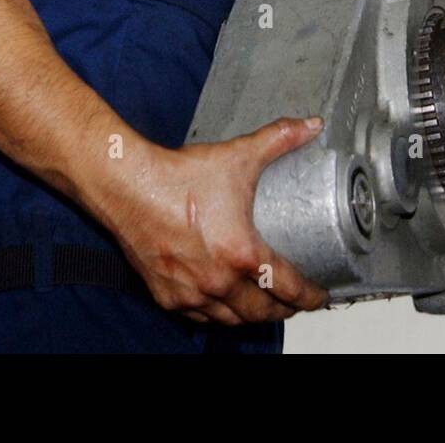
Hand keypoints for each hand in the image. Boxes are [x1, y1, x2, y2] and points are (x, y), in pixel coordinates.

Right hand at [95, 116, 329, 326]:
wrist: (127, 187)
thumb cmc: (177, 178)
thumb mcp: (239, 155)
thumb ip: (279, 139)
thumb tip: (311, 125)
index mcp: (241, 254)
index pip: (286, 287)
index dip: (308, 296)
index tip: (318, 297)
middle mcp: (217, 282)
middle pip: (260, 313)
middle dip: (282, 311)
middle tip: (293, 304)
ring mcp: (189, 292)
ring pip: (229, 320)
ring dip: (250, 317)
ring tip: (262, 307)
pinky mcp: (165, 294)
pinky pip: (198, 317)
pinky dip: (216, 315)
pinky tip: (222, 307)